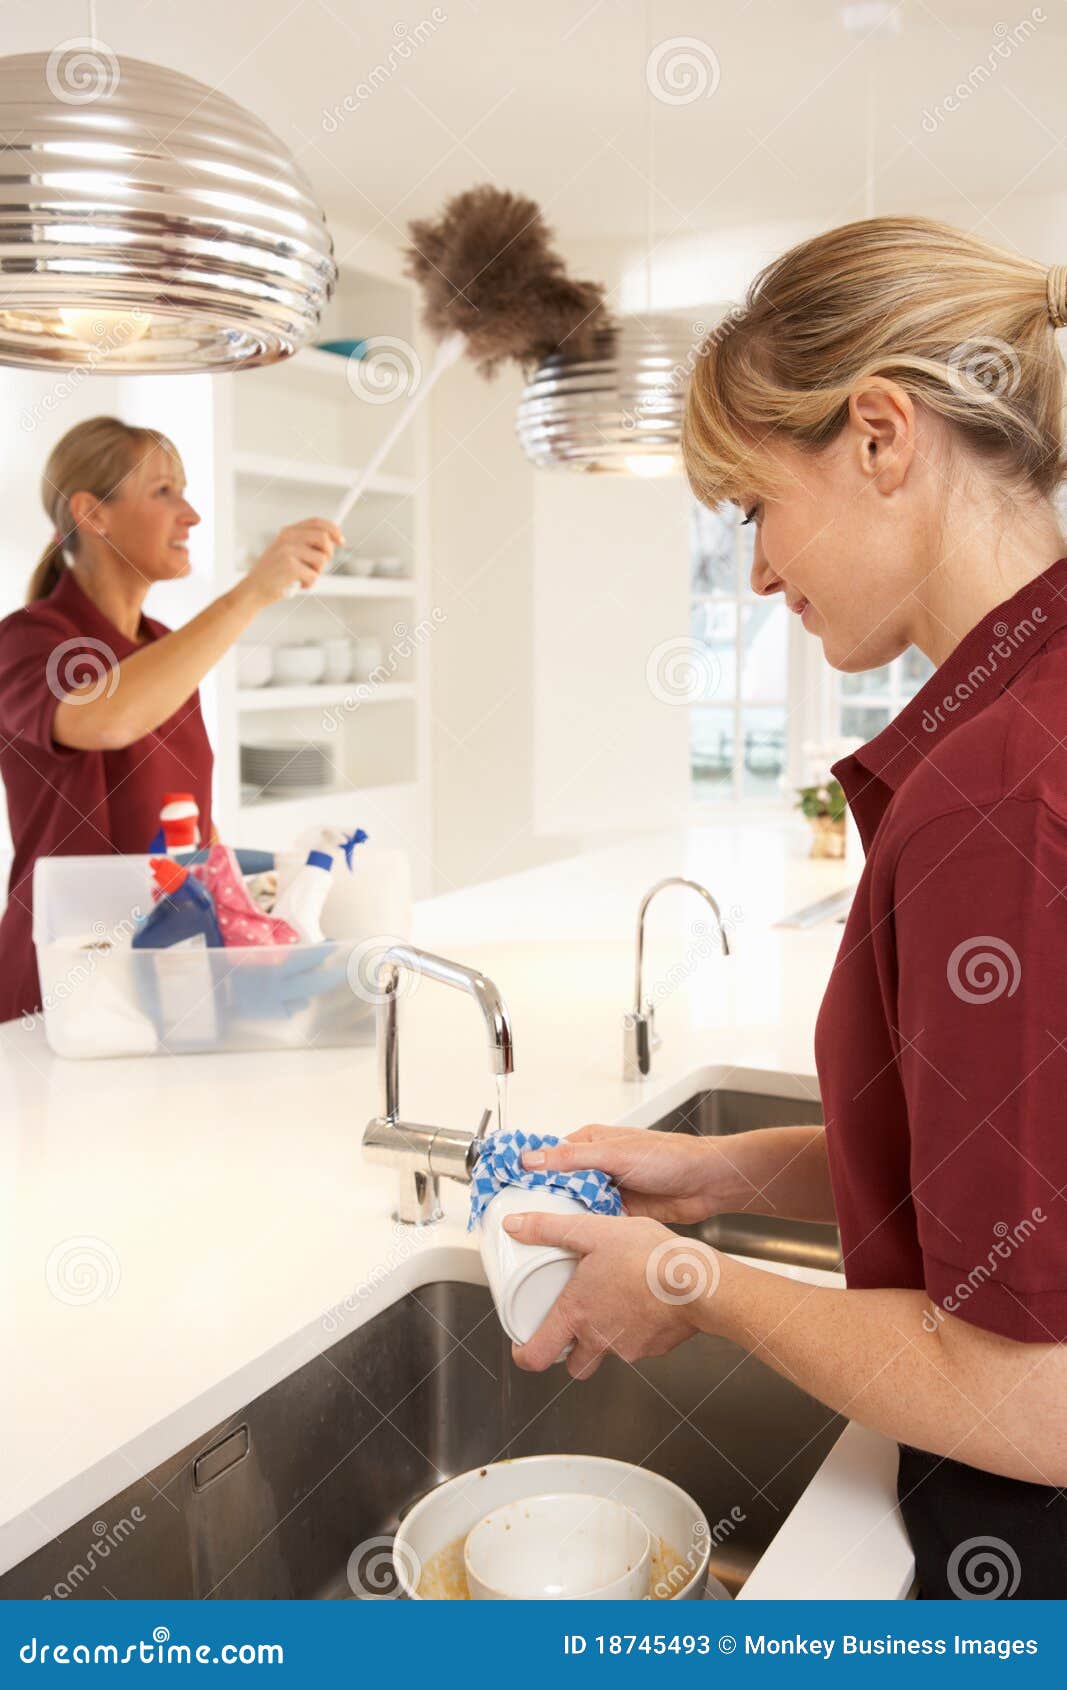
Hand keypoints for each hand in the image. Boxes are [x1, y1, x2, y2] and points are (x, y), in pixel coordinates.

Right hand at [244, 519, 343, 604]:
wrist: (253, 590)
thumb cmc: (273, 574)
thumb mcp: (286, 552)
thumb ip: (305, 544)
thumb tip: (332, 540)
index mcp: (287, 532)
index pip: (317, 522)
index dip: (333, 530)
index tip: (341, 541)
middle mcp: (287, 538)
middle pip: (323, 538)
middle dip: (328, 554)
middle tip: (318, 566)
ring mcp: (288, 551)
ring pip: (321, 560)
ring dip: (316, 573)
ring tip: (300, 577)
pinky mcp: (290, 566)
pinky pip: (314, 576)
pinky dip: (308, 584)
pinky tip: (295, 585)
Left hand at [503, 1209, 721, 1379]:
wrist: (697, 1282)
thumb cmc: (647, 1256)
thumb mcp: (592, 1231)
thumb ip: (549, 1229)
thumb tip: (515, 1225)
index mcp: (576, 1314)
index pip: (536, 1356)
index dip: (524, 1355)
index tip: (523, 1347)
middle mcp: (599, 1339)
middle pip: (575, 1366)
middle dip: (569, 1354)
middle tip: (571, 1329)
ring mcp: (629, 1348)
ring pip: (609, 1353)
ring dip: (607, 1336)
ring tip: (615, 1301)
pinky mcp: (656, 1348)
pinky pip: (639, 1345)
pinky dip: (637, 1329)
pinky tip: (644, 1302)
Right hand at [521, 1125, 736, 1224]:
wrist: (707, 1184)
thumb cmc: (670, 1156)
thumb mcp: (615, 1154)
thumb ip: (573, 1158)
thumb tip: (532, 1158)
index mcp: (589, 1143)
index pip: (545, 1154)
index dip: (522, 1169)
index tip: (499, 1184)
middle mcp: (594, 1166)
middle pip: (554, 1184)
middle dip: (536, 1199)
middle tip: (512, 1218)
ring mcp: (605, 1191)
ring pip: (570, 1207)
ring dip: (558, 1218)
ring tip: (533, 1235)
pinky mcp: (617, 1214)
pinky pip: (589, 1224)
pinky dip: (579, 1232)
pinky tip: (566, 1245)